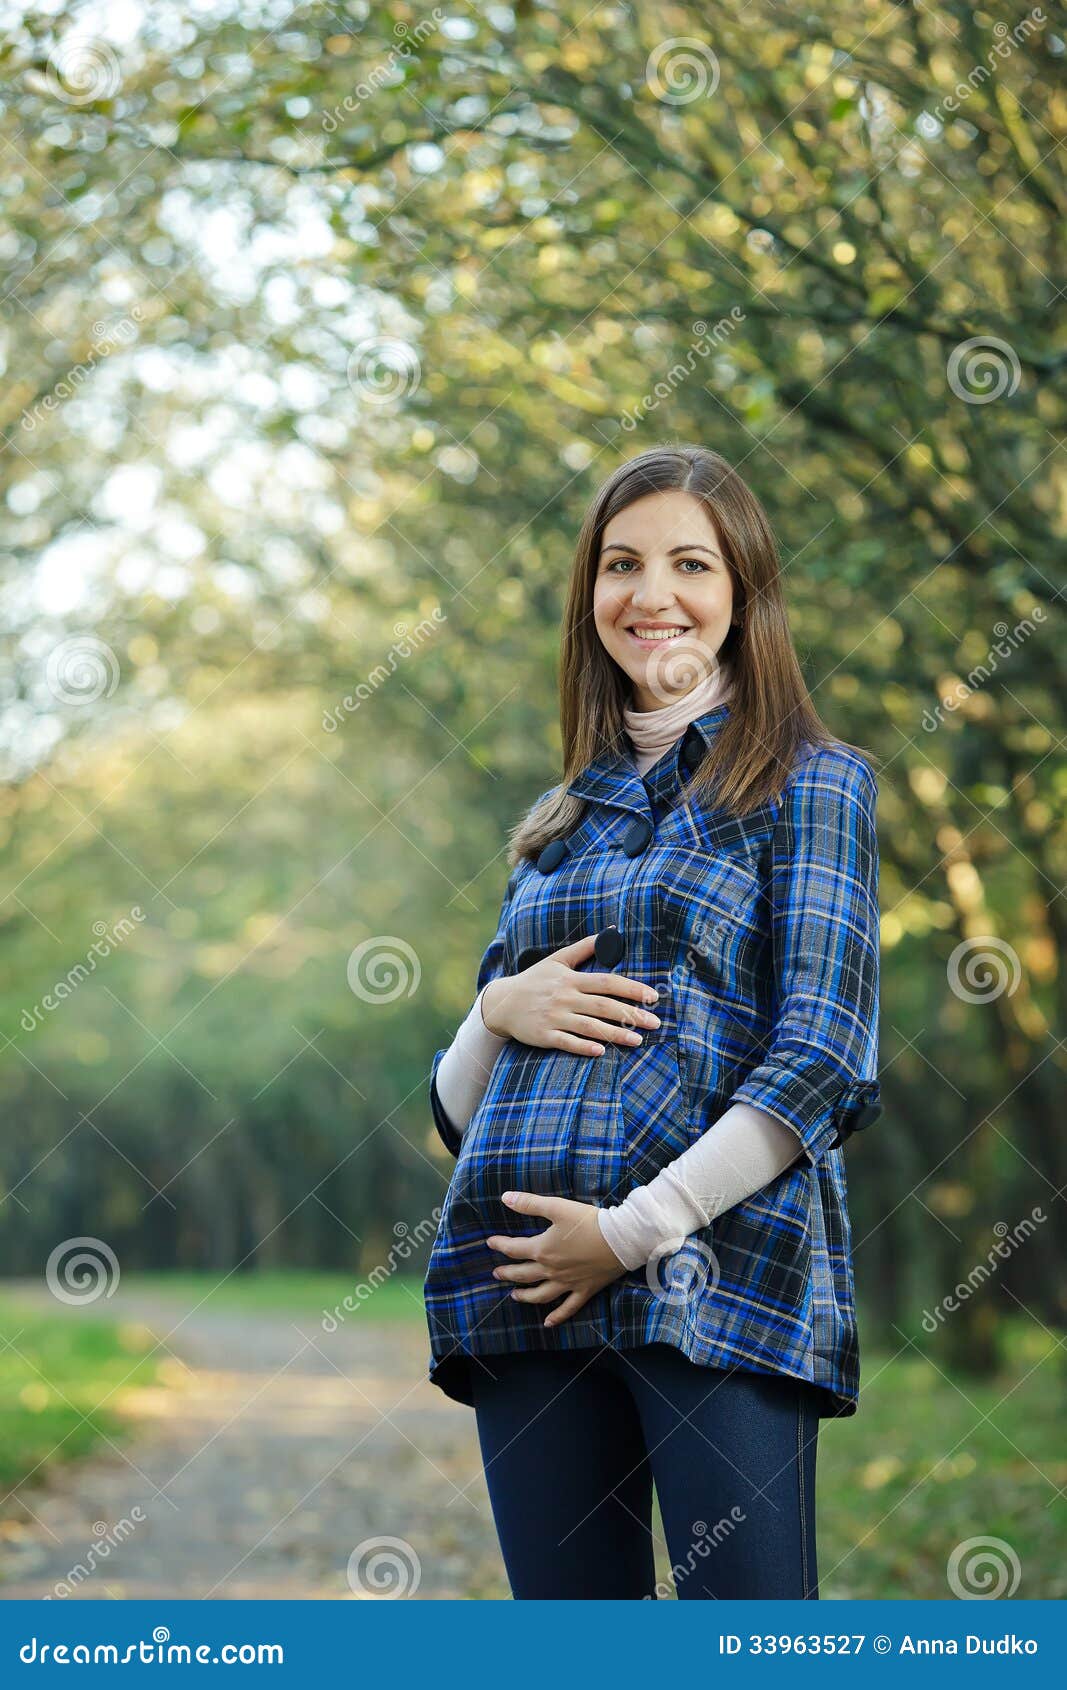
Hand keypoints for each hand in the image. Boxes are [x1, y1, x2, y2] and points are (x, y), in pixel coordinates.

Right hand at [480, 932, 660, 1054]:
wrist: (501, 1002)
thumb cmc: (535, 980)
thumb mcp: (557, 960)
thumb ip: (585, 948)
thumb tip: (611, 931)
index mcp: (571, 979)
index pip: (607, 982)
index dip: (631, 989)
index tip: (653, 997)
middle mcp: (564, 997)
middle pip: (603, 1006)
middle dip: (631, 1015)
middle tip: (655, 1024)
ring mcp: (554, 1017)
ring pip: (589, 1026)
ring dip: (615, 1034)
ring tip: (638, 1041)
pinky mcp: (544, 1035)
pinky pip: (566, 1042)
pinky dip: (583, 1047)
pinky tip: (601, 1052)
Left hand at [486, 1190, 627, 1325]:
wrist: (620, 1239)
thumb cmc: (589, 1222)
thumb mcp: (557, 1207)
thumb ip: (530, 1203)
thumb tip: (505, 1198)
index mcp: (543, 1249)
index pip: (514, 1249)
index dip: (500, 1245)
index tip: (490, 1243)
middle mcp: (551, 1270)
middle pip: (523, 1274)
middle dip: (507, 1273)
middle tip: (496, 1273)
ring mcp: (567, 1283)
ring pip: (540, 1295)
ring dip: (525, 1296)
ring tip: (514, 1296)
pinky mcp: (584, 1290)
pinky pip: (567, 1308)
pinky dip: (556, 1317)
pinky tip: (547, 1323)